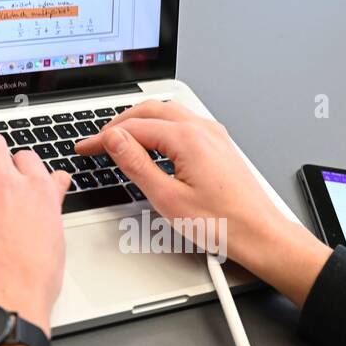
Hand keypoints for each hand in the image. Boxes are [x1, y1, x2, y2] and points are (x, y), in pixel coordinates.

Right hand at [75, 101, 332, 306]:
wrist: (259, 234)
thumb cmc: (222, 223)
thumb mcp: (167, 198)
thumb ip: (136, 164)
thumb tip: (114, 140)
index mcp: (187, 138)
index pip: (133, 127)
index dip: (103, 137)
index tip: (86, 148)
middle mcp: (202, 129)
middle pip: (150, 111)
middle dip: (119, 123)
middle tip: (98, 141)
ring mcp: (214, 135)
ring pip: (168, 113)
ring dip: (140, 122)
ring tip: (120, 140)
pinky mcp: (220, 145)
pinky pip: (184, 123)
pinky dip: (161, 127)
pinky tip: (153, 143)